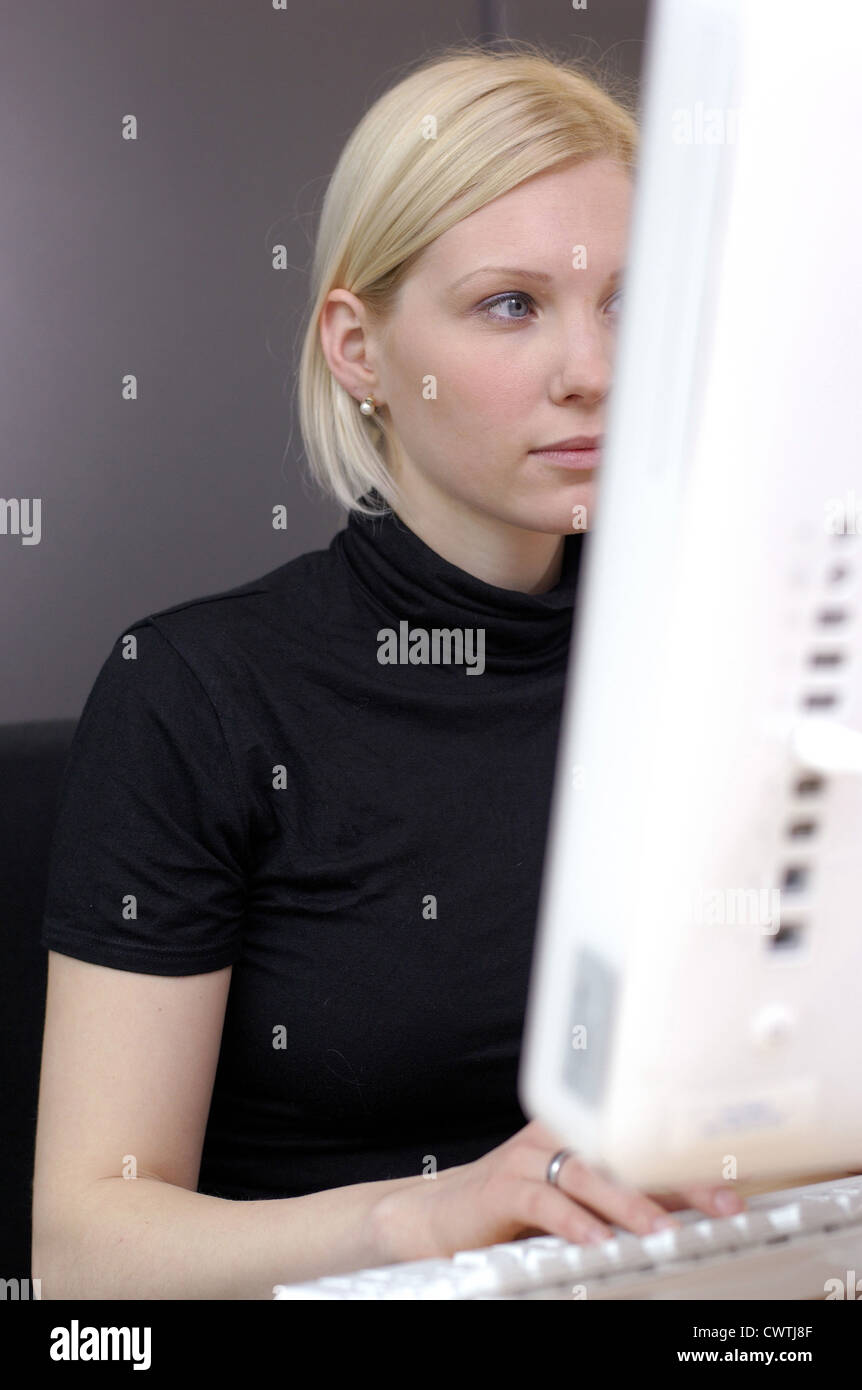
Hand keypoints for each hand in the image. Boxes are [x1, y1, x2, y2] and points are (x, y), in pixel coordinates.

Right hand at [373, 1118, 745, 1262]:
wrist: (440, 1216)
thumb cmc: (514, 1210)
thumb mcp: (575, 1203)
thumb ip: (620, 1200)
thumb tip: (686, 1211)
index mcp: (577, 1133)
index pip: (640, 1145)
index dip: (687, 1165)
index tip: (731, 1189)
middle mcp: (556, 1136)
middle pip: (624, 1153)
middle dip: (676, 1181)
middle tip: (720, 1206)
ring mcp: (527, 1159)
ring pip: (588, 1175)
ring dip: (630, 1204)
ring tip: (663, 1231)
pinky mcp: (502, 1187)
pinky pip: (543, 1201)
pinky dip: (574, 1221)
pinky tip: (597, 1241)